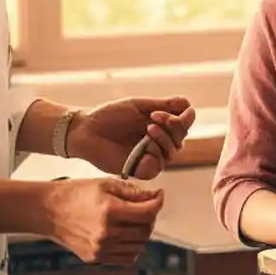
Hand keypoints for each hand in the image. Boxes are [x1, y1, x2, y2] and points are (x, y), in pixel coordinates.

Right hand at [42, 178, 163, 264]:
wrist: (48, 211)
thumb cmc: (74, 194)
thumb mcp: (105, 183)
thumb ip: (132, 191)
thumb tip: (153, 196)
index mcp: (110, 211)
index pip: (148, 212)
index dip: (158, 201)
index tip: (158, 195)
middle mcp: (106, 233)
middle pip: (145, 229)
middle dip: (151, 216)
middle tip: (146, 206)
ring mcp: (101, 248)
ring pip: (139, 245)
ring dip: (143, 232)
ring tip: (136, 220)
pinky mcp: (95, 258)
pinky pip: (126, 258)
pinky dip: (133, 247)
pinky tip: (128, 235)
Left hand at [68, 96, 196, 178]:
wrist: (86, 130)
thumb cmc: (109, 115)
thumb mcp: (139, 105)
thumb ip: (165, 105)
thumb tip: (189, 106)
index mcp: (160, 123)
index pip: (185, 122)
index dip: (183, 117)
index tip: (162, 111)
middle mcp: (158, 140)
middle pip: (182, 136)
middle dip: (173, 126)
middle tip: (154, 118)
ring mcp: (150, 155)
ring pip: (172, 151)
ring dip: (164, 139)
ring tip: (148, 129)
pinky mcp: (139, 169)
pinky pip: (157, 167)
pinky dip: (155, 157)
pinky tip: (146, 149)